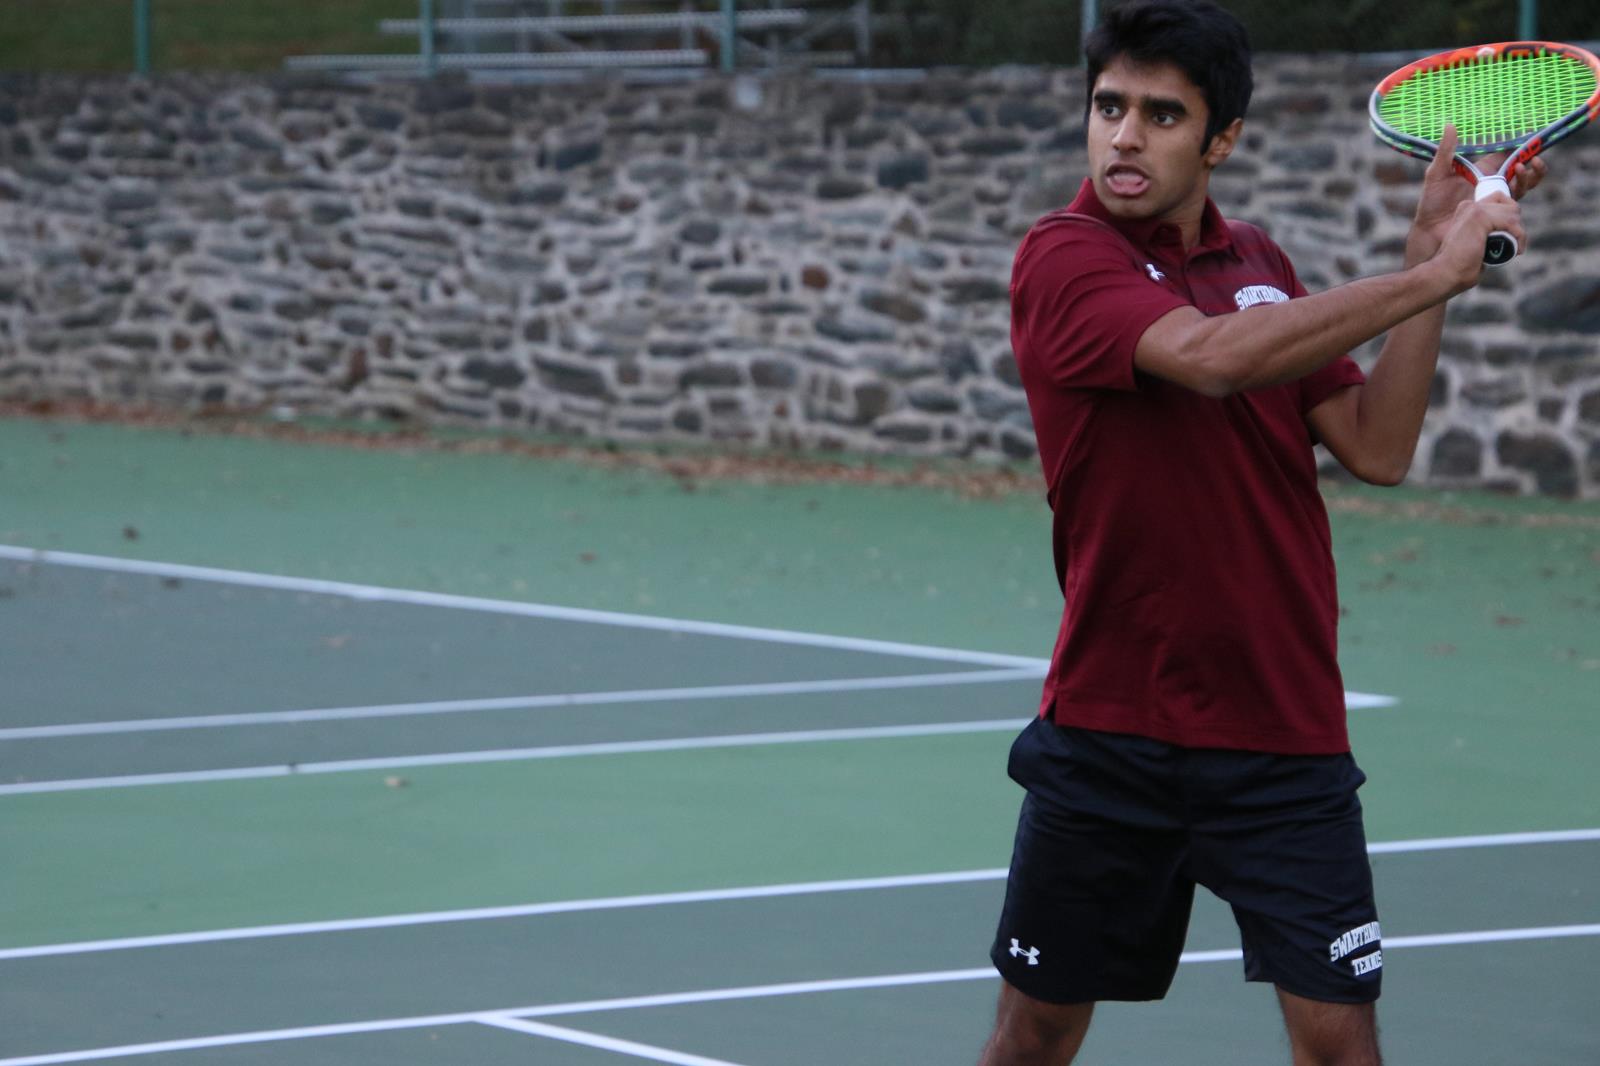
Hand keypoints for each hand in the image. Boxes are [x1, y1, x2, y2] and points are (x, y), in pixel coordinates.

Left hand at [1406, 125, 1547, 262]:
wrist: (1430, 230)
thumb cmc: (1431, 202)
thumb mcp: (1436, 173)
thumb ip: (1445, 151)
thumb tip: (1449, 125)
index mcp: (1483, 170)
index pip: (1507, 154)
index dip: (1521, 146)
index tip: (1532, 136)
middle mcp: (1494, 184)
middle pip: (1522, 169)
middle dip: (1532, 161)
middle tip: (1533, 156)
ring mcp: (1497, 199)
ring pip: (1524, 185)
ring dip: (1528, 176)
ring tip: (1521, 168)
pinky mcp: (1498, 214)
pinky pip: (1516, 203)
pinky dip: (1519, 193)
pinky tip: (1513, 188)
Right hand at [1429, 191, 1526, 294]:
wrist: (1445, 275)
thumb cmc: (1459, 268)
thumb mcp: (1475, 245)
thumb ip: (1486, 234)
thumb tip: (1506, 236)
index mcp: (1467, 210)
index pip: (1500, 201)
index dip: (1509, 218)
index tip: (1510, 238)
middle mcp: (1469, 205)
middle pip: (1510, 205)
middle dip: (1516, 225)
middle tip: (1513, 245)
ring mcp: (1474, 209)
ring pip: (1513, 212)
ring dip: (1518, 232)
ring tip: (1514, 249)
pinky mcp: (1480, 217)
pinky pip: (1511, 222)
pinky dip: (1519, 237)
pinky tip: (1516, 250)